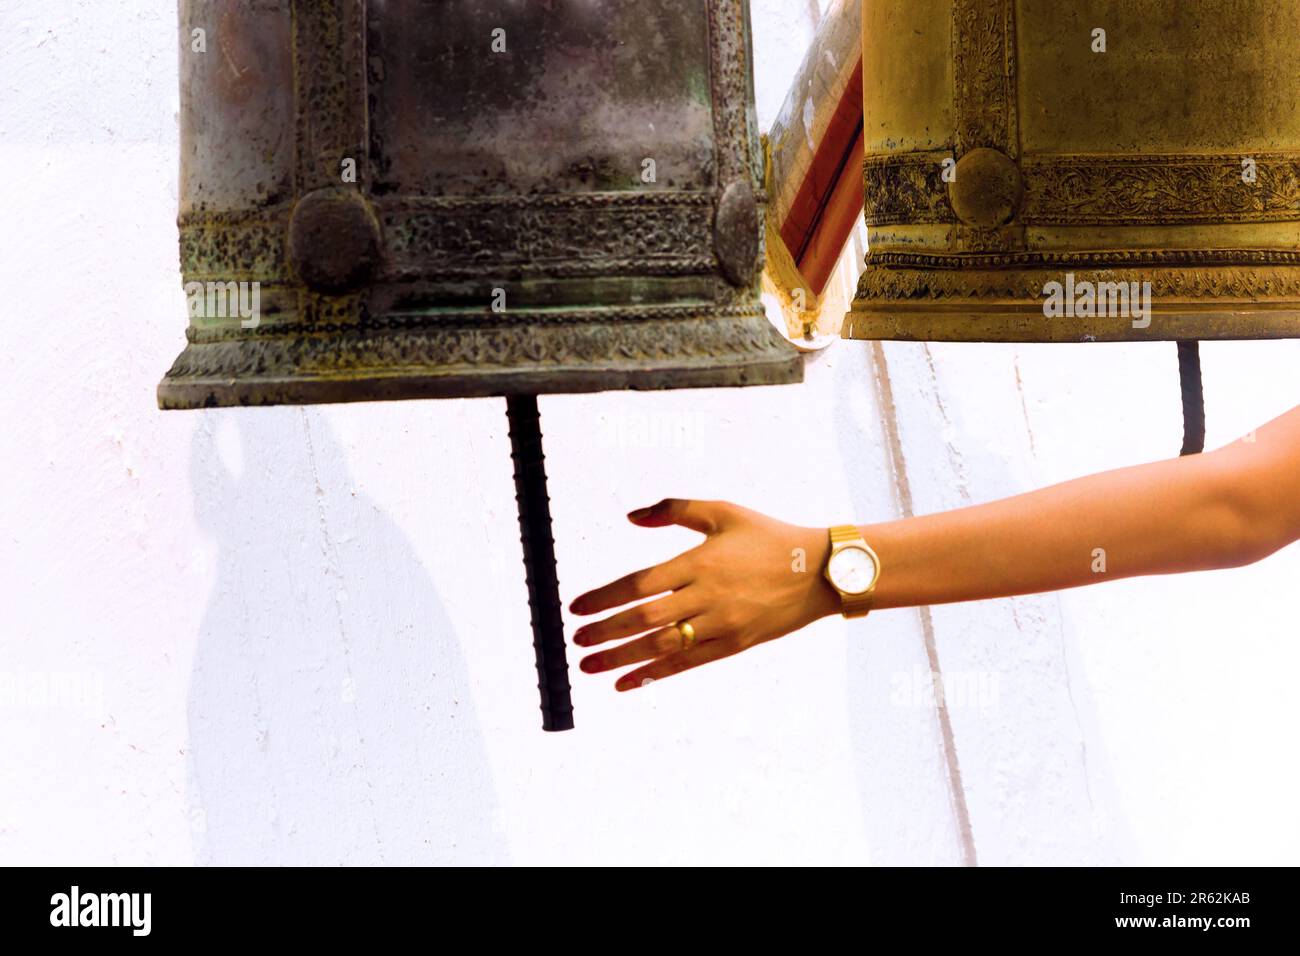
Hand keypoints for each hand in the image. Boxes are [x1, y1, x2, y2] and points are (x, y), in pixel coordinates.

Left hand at [569, 499, 840, 690]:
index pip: (640, 583)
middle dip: (605, 632)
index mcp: (700, 561)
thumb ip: (674, 509)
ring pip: (662, 646)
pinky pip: (687, 664)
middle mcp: (708, 595)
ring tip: (589, 666)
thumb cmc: (767, 536)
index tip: (576, 608)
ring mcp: (721, 624)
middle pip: (645, 618)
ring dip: (621, 658)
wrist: (818, 572)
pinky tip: (627, 682)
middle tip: (576, 641)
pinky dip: (654, 675)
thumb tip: (630, 516)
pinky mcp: (734, 644)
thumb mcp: (722, 511)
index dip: (604, 598)